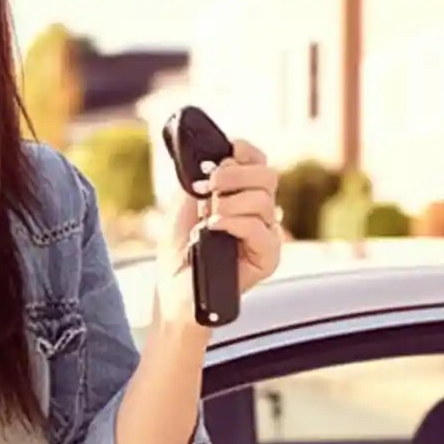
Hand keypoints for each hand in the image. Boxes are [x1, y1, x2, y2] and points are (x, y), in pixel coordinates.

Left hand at [155, 138, 282, 327]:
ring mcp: (266, 236)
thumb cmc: (178, 252)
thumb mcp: (183, 204)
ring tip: (208, 219)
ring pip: (263, 201)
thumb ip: (200, 178)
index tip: (225, 151)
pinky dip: (234, 223)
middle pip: (267, 176)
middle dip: (233, 174)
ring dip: (228, 203)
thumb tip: (217, 156)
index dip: (245, 152)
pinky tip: (213, 229)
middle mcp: (259, 214)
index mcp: (242, 197)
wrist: (176, 292)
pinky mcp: (268, 259)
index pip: (258, 163)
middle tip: (209, 187)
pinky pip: (261, 230)